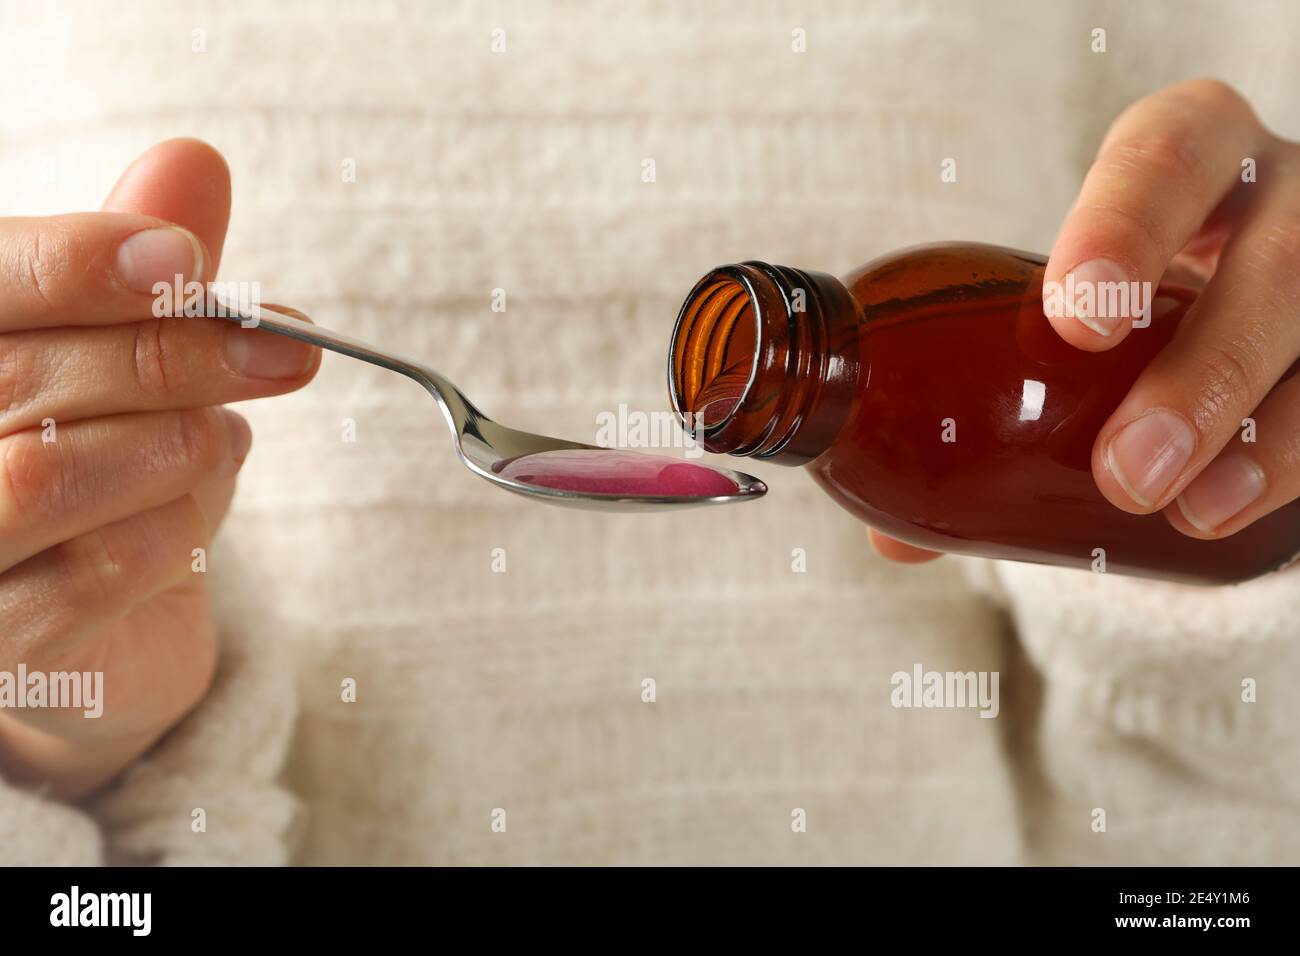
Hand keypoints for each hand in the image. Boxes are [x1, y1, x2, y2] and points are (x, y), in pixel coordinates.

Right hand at [0, 140, 319, 797]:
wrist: (98, 617)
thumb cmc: (105, 457)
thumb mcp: (131, 353)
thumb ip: (150, 266)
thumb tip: (193, 161)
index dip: (79, 264)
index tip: (185, 263)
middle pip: (27, 378)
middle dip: (177, 355)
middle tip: (287, 353)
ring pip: (50, 476)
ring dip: (176, 449)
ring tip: (221, 437)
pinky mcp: (1, 646)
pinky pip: (99, 570)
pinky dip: (180, 530)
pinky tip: (197, 512)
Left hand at [871, 78, 1299, 562]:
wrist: (1231, 306)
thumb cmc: (1128, 305)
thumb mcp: (1068, 311)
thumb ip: (984, 398)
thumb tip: (898, 537)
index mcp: (1190, 155)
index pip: (1168, 154)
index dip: (1124, 226)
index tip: (1072, 323)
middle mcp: (1281, 198)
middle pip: (1279, 261)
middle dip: (1205, 371)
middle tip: (1124, 469)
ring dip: (1265, 437)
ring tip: (1184, 511)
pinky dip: (1296, 461)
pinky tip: (1228, 514)